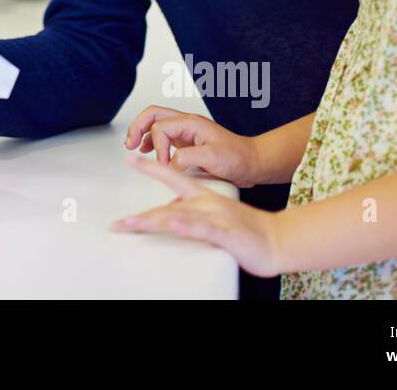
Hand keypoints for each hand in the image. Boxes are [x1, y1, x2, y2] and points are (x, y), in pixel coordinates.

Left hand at [112, 156, 283, 277]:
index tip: (129, 158)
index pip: (173, 176)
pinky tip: (173, 224)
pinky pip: (205, 228)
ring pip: (181, 216)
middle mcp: (207, 204)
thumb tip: (171, 216)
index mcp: (204, 197)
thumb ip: (192, 214)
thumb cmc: (245, 230)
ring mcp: (217, 218)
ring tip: (133, 223)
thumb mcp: (215, 216)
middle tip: (118, 223)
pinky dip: (187, 225)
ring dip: (156, 219)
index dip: (151, 166)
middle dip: (142, 216)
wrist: (278, 238)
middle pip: (169, 205)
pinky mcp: (227, 233)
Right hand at [125, 105, 260, 187]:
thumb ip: (188, 157)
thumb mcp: (213, 157)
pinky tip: (148, 151)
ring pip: (155, 123)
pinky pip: (163, 135)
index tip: (163, 163)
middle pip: (153, 114)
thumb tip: (169, 162)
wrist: (251, 163)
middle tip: (130, 143)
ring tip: (133, 146)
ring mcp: (186, 133)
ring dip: (142, 131)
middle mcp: (186, 124)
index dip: (157, 146)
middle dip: (137, 126)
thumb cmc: (237, 158)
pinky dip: (151, 141)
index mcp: (191, 123)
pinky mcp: (187, 143)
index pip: (161, 127)